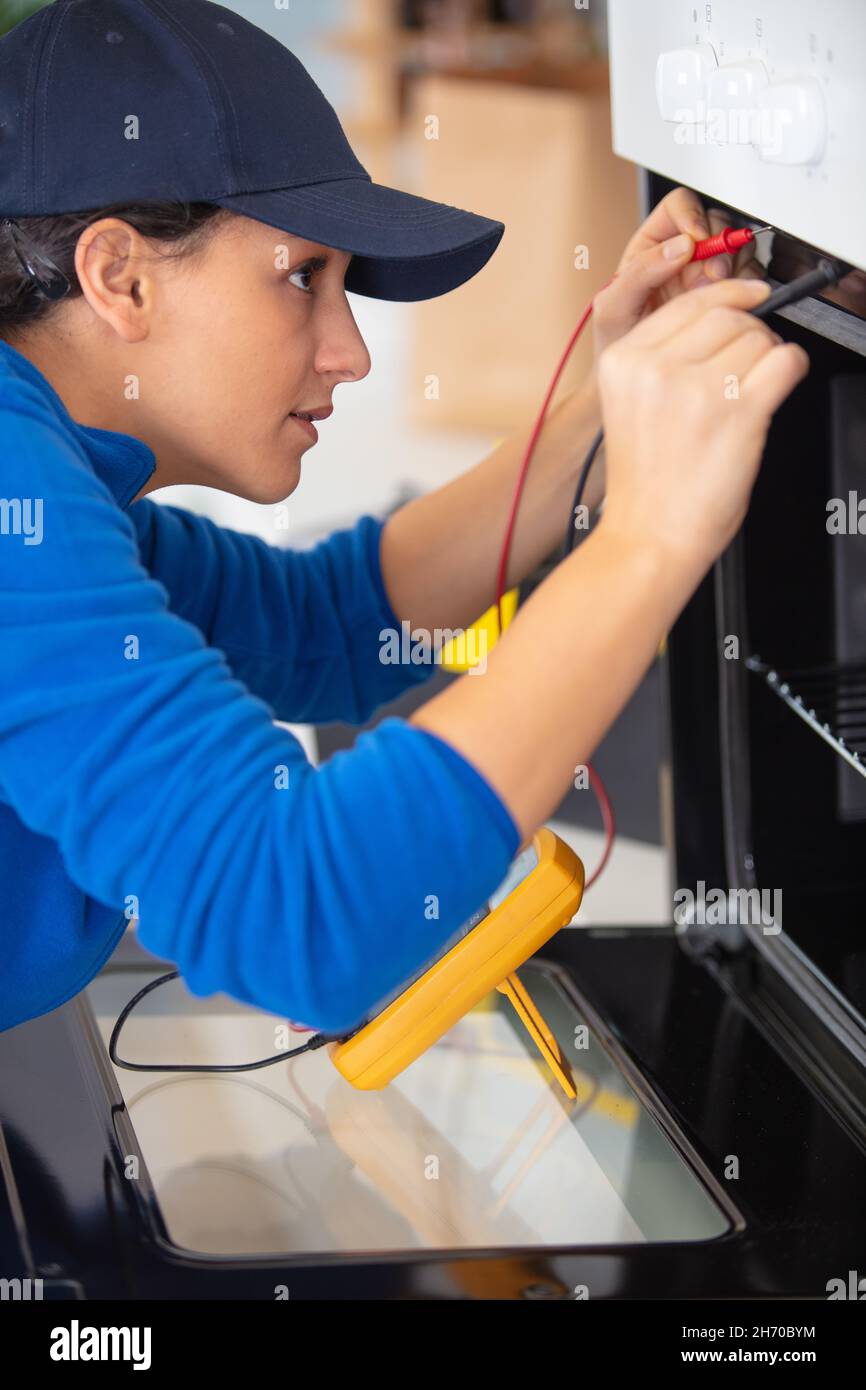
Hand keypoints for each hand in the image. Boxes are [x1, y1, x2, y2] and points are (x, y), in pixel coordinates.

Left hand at [592, 188, 765, 360]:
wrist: (634, 382)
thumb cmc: (617, 340)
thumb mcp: (613, 305)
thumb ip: (640, 271)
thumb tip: (681, 245)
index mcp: (653, 244)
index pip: (680, 206)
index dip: (692, 215)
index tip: (696, 238)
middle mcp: (685, 253)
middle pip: (717, 222)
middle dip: (720, 244)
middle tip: (712, 274)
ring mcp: (708, 273)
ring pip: (737, 247)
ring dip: (735, 264)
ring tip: (717, 291)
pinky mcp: (726, 294)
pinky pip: (748, 277)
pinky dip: (746, 285)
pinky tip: (729, 302)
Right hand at [597, 278, 808, 575]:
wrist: (649, 536)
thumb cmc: (645, 484)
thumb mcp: (629, 406)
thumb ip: (661, 360)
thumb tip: (722, 322)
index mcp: (623, 362)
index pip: (688, 303)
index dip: (728, 295)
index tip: (750, 296)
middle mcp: (657, 369)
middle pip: (726, 316)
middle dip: (749, 331)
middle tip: (751, 358)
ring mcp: (697, 389)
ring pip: (757, 338)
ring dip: (767, 356)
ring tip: (755, 387)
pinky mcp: (738, 412)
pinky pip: (785, 362)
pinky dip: (792, 367)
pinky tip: (780, 383)